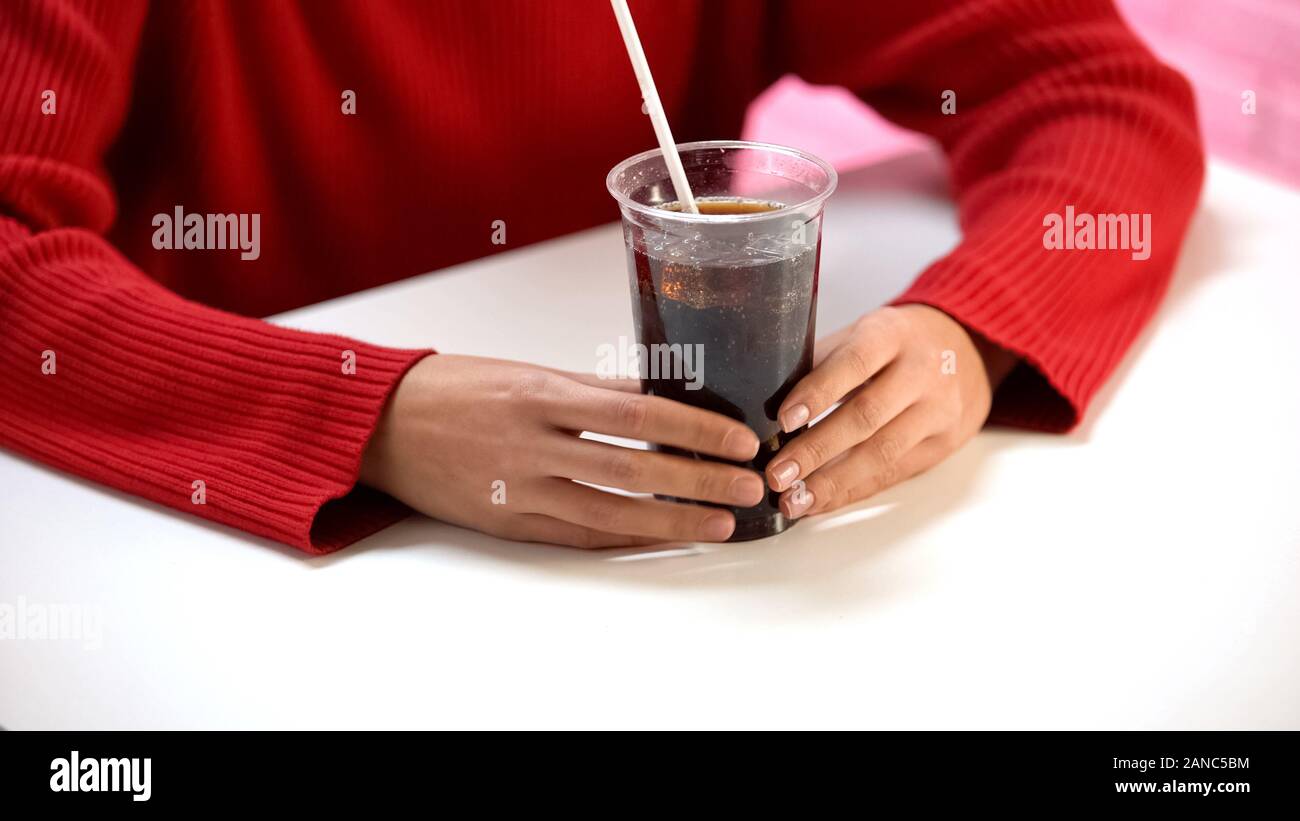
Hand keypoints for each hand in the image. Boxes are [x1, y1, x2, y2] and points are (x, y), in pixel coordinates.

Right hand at [360, 354, 766, 547]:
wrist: (380, 425)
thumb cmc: (454, 389)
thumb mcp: (525, 373)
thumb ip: (591, 390)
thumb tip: (659, 397)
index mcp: (541, 393)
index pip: (637, 412)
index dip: (695, 429)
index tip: (739, 440)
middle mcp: (532, 444)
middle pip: (633, 468)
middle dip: (699, 481)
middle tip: (748, 487)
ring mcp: (518, 488)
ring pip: (610, 512)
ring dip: (672, 521)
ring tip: (719, 524)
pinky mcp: (505, 522)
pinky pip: (576, 535)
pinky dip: (623, 538)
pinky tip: (660, 537)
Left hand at [766, 304, 1017, 517]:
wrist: (967, 347)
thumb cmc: (896, 342)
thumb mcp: (862, 333)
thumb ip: (822, 362)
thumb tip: (767, 405)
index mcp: (892, 334)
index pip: (854, 362)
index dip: (818, 392)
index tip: (784, 419)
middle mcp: (922, 372)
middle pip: (867, 416)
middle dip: (817, 450)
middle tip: (777, 475)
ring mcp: (938, 411)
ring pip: (883, 453)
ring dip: (833, 482)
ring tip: (794, 500)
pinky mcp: (943, 444)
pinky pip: (894, 473)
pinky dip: (853, 491)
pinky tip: (821, 501)